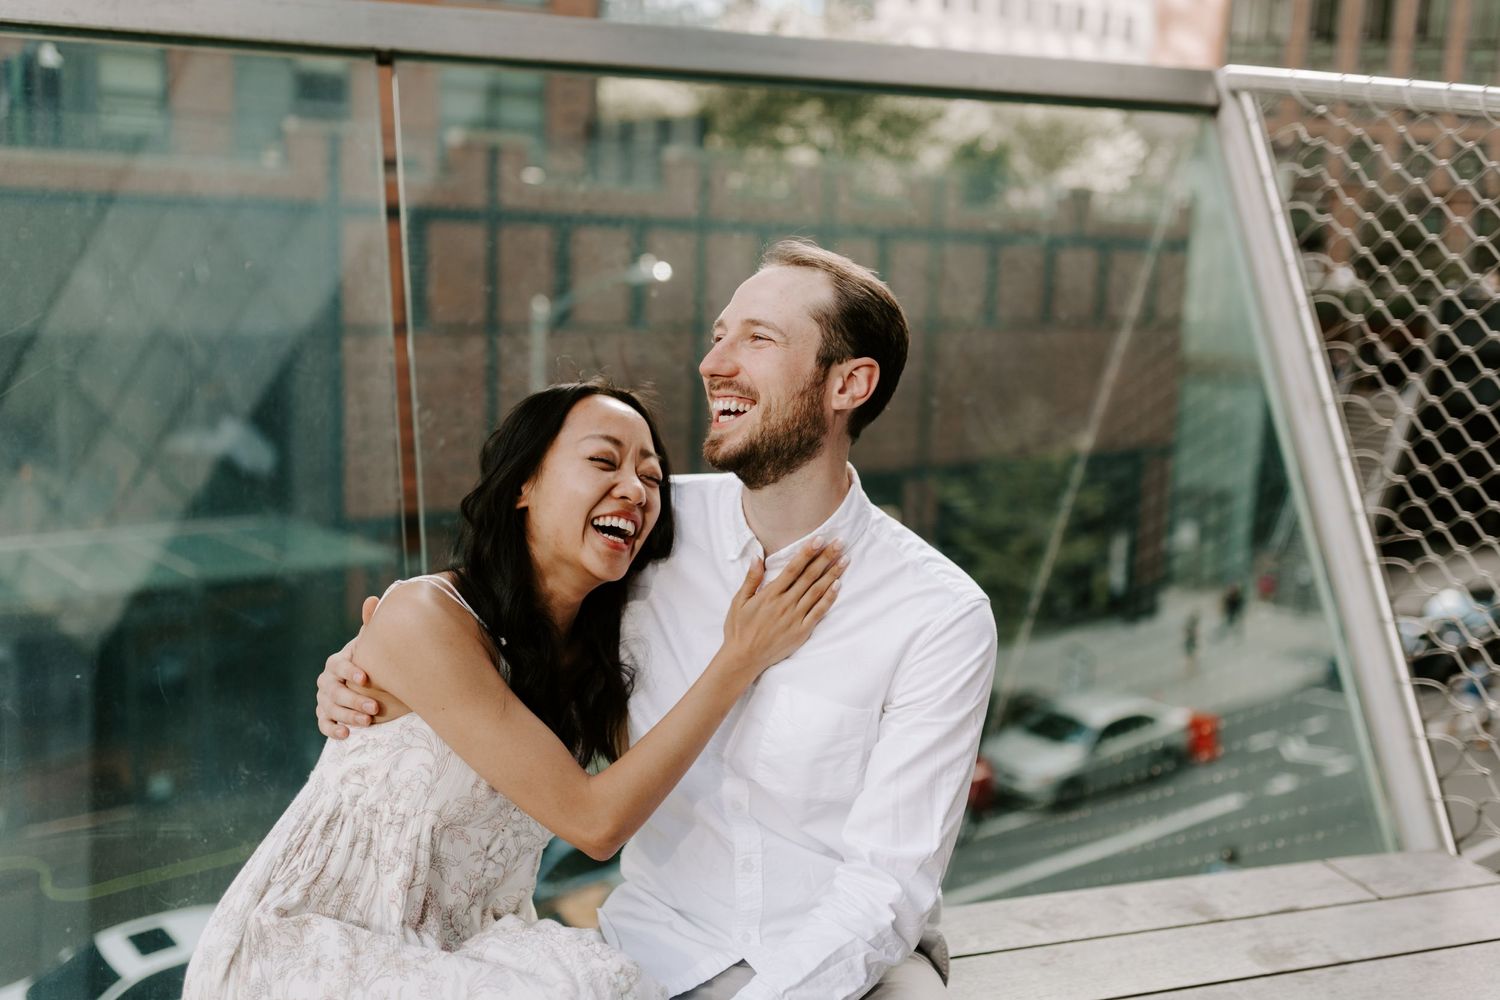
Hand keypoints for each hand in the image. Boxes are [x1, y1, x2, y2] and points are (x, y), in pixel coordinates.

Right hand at [316, 596, 382, 738]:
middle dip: (354, 699)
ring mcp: (323, 699)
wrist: (362, 681)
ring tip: (368, 722)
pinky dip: (332, 729)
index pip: (338, 665)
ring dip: (348, 716)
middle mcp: (326, 681)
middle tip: (375, 707)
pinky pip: (323, 724)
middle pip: (334, 691)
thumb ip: (370, 624)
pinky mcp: (324, 715)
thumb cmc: (368, 660)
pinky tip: (346, 734)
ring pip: (330, 709)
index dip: (350, 671)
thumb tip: (373, 598)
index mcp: (336, 662)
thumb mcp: (369, 644)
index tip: (366, 678)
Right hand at [719, 538, 846, 682]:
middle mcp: (785, 603)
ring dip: (832, 574)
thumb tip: (757, 557)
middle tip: (840, 542)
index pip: (793, 568)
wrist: (744, 658)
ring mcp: (795, 617)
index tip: (819, 538)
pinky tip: (838, 585)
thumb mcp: (739, 602)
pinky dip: (829, 598)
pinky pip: (819, 612)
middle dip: (826, 557)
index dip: (807, 552)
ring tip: (845, 559)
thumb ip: (751, 579)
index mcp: (770, 594)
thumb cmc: (739, 629)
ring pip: (817, 591)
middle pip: (809, 576)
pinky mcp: (801, 631)